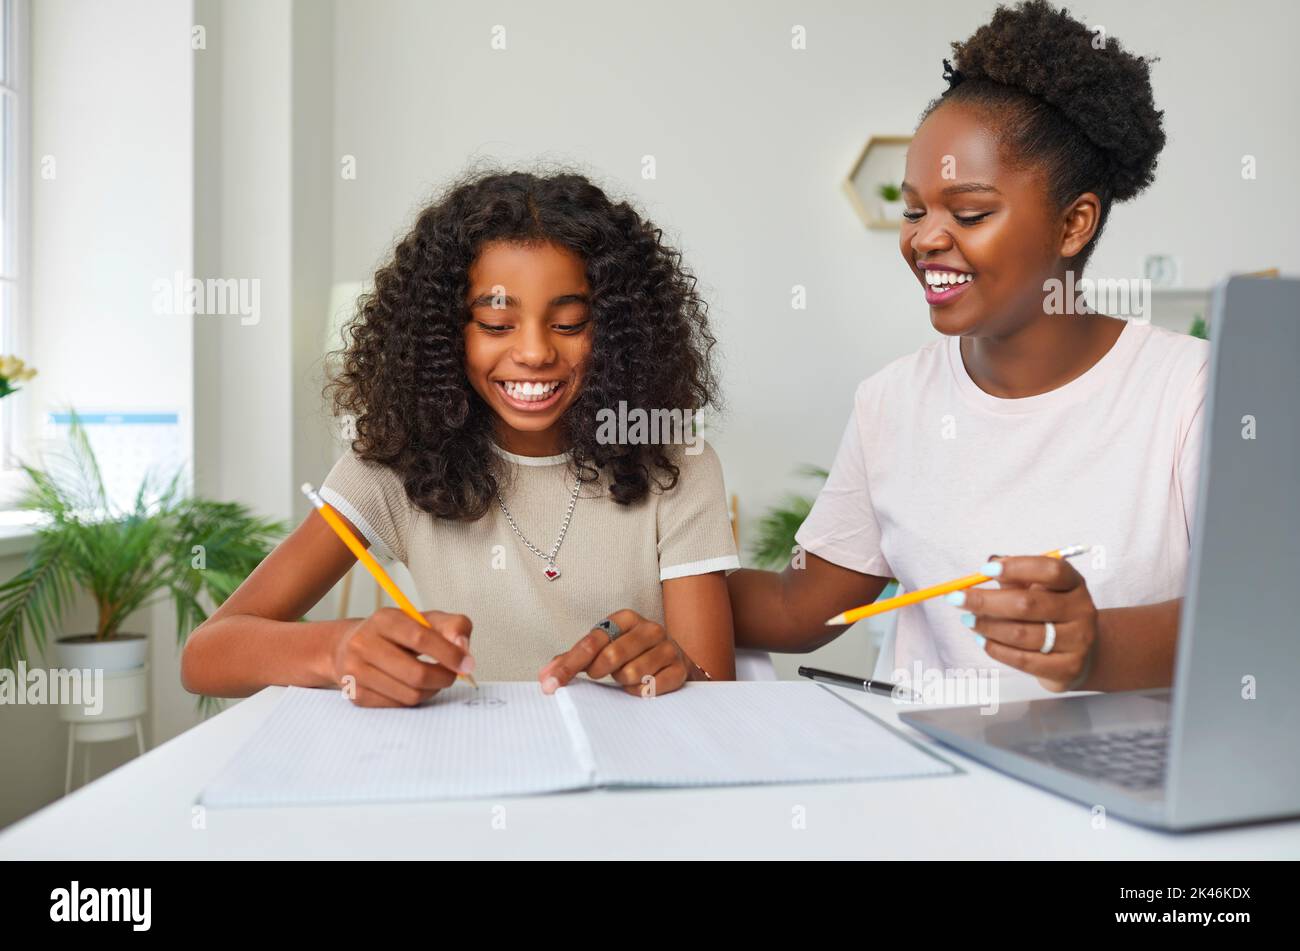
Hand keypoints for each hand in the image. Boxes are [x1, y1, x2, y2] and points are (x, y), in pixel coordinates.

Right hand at [331, 608, 474, 706]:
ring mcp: (356, 672)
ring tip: (433, 679)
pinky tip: (413, 687)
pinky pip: (398, 706)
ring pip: (410, 695)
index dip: (449, 653)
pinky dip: (414, 699)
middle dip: (444, 677)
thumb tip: (464, 650)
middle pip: (416, 674)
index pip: (421, 638)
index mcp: (384, 620)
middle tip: (452, 675)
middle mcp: (364, 644)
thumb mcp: (423, 620)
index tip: (467, 663)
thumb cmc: (396, 633)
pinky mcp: (356, 695)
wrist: (349, 646)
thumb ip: (452, 627)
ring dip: (431, 690)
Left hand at [539, 609, 689, 697]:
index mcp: (626, 618)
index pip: (591, 641)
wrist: (676, 662)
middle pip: (611, 656)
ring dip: (622, 682)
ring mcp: (667, 647)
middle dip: (599, 672)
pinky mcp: (679, 668)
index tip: (550, 683)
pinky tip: (642, 685)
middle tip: (600, 675)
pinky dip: (639, 691)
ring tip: (626, 676)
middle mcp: (649, 628)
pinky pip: (650, 688)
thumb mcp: (605, 649)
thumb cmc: (632, 654)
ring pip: (630, 673)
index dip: (569, 665)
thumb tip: (546, 676)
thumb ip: (574, 660)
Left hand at [948, 555, 1096, 692]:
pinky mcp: (1068, 668)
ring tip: (968, 620)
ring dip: (987, 626)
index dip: (1016, 567)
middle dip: (985, 601)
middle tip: (956, 599)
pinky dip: (996, 649)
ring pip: (1021, 634)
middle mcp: (1081, 610)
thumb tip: (989, 563)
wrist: (1080, 653)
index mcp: (1074, 584)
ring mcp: (1078, 641)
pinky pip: (1023, 659)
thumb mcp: (1039, 589)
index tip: (984, 570)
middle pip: (1028, 604)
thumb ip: (1016, 577)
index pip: (1050, 571)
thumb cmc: (1050, 614)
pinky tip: (981, 639)